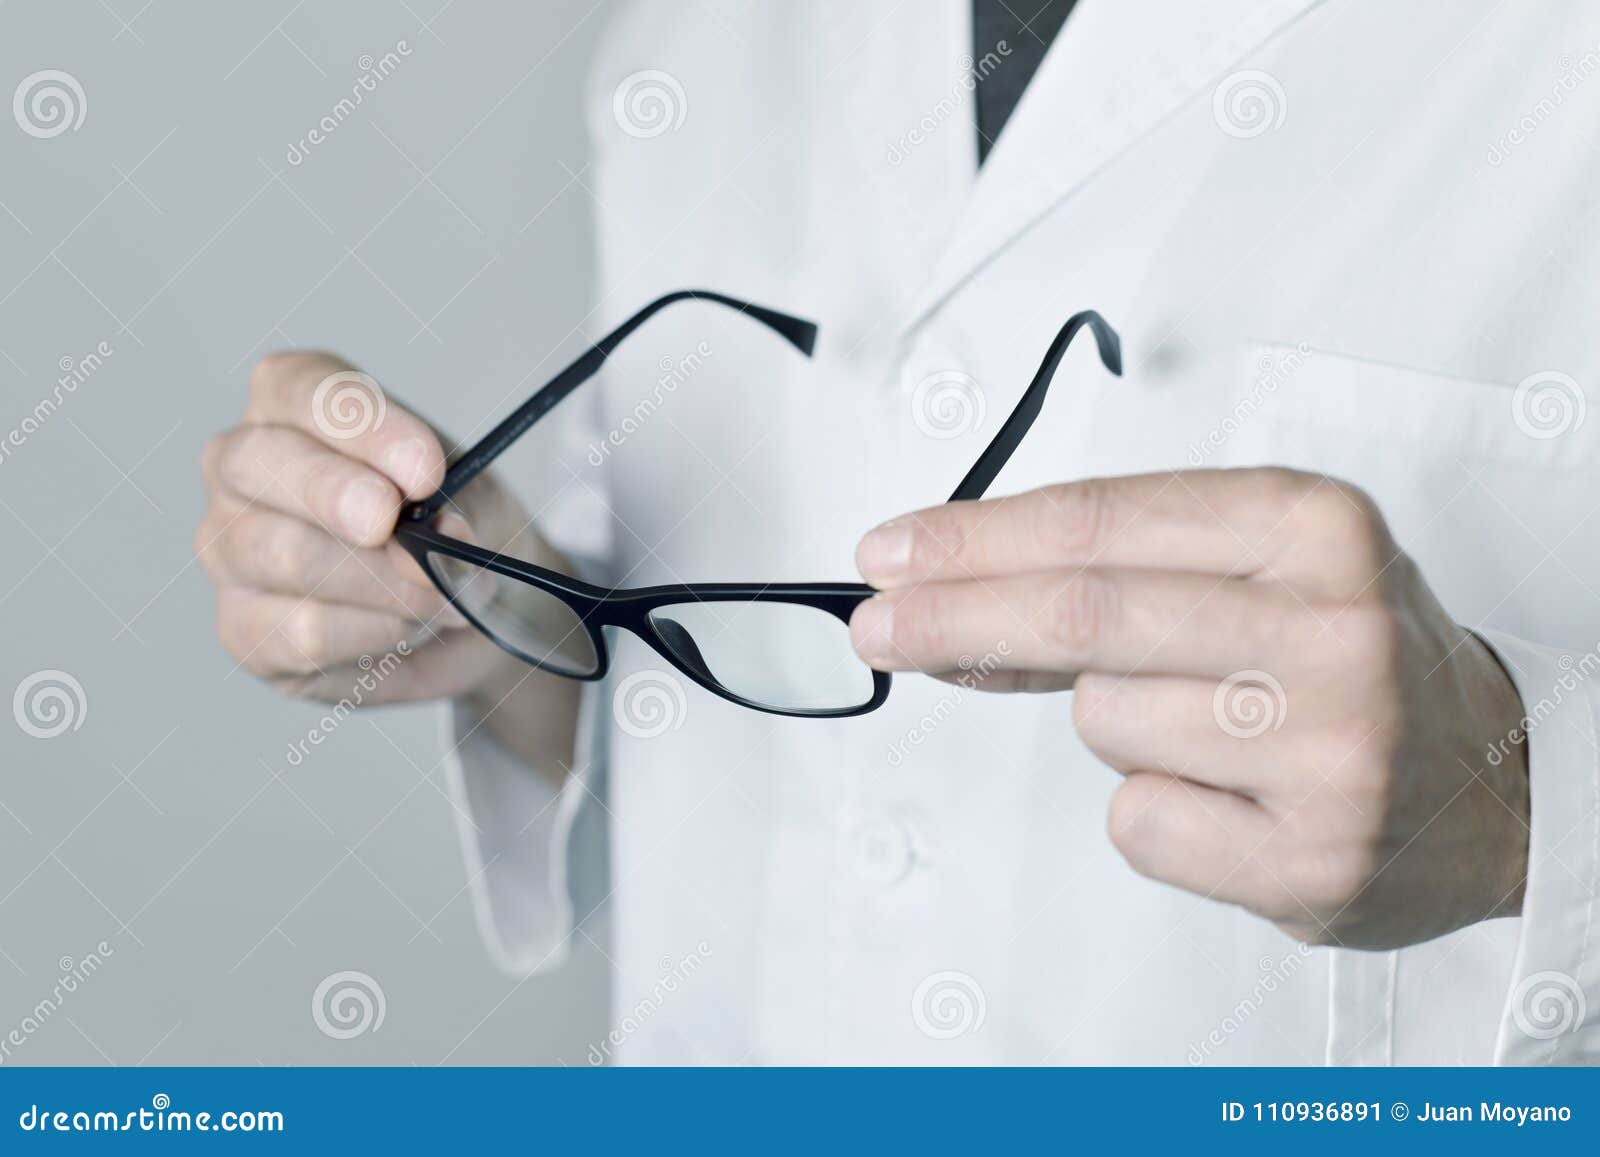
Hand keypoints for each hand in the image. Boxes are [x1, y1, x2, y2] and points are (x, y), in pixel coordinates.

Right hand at [197, 352, 577, 767]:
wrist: (466, 609)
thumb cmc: (451, 525)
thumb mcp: (470, 493)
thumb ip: (450, 501)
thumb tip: (434, 531)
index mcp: (291, 403)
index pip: (303, 388)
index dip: (365, 427)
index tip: (425, 469)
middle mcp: (241, 468)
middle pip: (260, 462)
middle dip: (335, 493)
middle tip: (391, 522)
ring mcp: (230, 549)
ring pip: (285, 554)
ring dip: (381, 581)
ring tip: (442, 593)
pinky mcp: (243, 628)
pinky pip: (301, 632)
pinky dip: (373, 632)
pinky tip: (410, 627)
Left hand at [849, 467, 1529, 948]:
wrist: (1490, 783)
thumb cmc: (1345, 659)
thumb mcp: (1258, 567)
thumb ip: (1111, 571)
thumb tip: (944, 595)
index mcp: (1314, 526)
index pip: (1099, 522)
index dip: (973, 540)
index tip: (892, 556)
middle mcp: (1333, 628)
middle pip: (1083, 614)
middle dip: (954, 619)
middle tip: (877, 628)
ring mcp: (1330, 749)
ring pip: (1105, 721)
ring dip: (1112, 722)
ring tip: (1209, 724)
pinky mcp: (1314, 858)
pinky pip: (1140, 821)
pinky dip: (1150, 806)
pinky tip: (1226, 798)